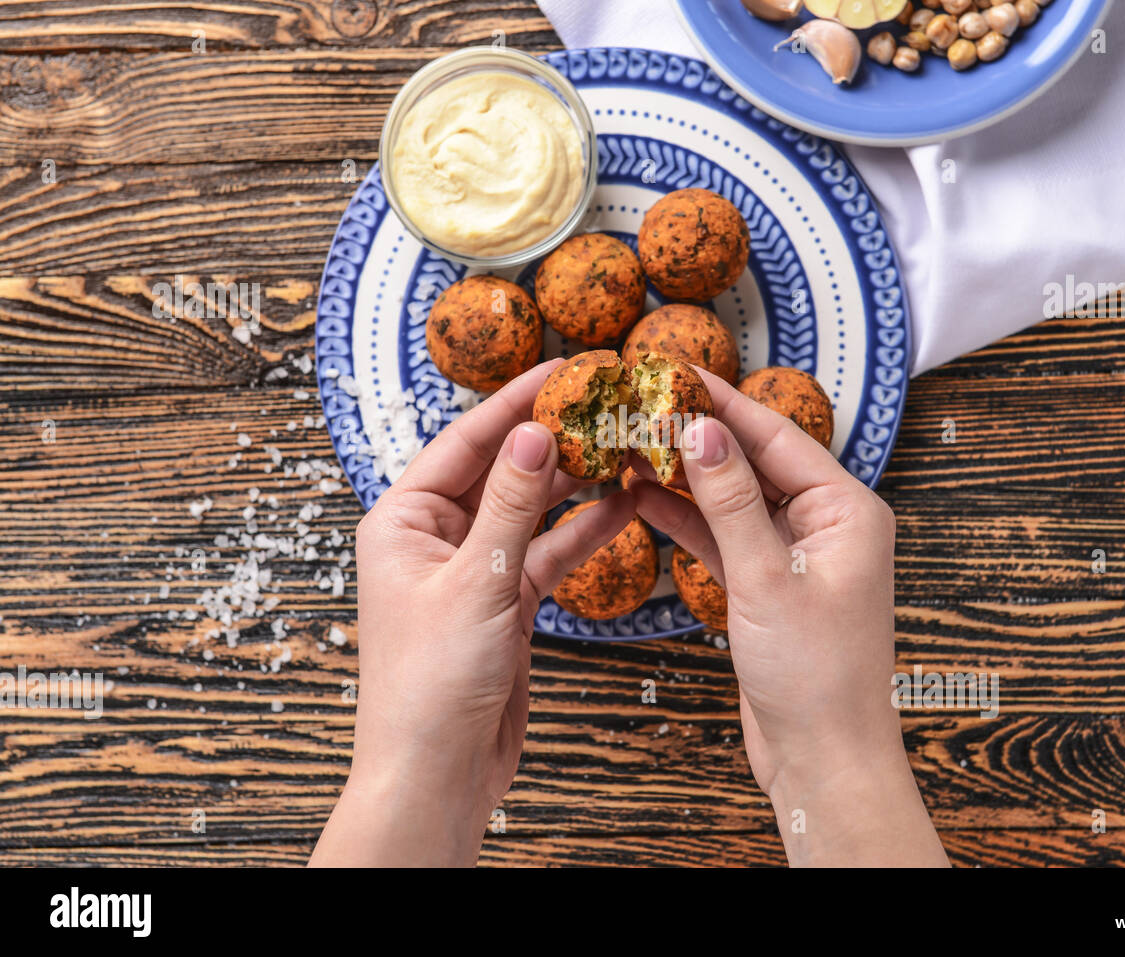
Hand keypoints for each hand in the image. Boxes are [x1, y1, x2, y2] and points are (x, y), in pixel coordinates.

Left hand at [310, 360, 634, 866]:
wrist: (436, 774)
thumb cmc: (430, 685)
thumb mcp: (477, 582)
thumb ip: (511, 505)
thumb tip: (536, 433)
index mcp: (403, 521)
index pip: (464, 442)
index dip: (514, 403)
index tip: (562, 369)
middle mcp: (435, 538)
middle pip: (500, 470)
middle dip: (552, 439)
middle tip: (603, 403)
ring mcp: (472, 570)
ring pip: (530, 510)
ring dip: (575, 484)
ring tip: (624, 448)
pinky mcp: (504, 603)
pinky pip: (547, 553)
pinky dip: (583, 533)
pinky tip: (624, 507)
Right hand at [629, 370, 947, 866]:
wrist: (824, 761)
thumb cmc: (815, 677)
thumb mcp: (766, 579)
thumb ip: (729, 502)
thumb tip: (700, 429)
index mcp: (848, 510)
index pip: (776, 437)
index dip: (721, 403)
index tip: (672, 372)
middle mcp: (828, 524)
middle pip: (755, 461)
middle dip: (698, 435)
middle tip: (640, 405)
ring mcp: (798, 554)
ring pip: (735, 498)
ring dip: (687, 476)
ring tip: (630, 445)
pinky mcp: (771, 585)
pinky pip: (726, 536)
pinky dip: (689, 520)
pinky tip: (644, 497)